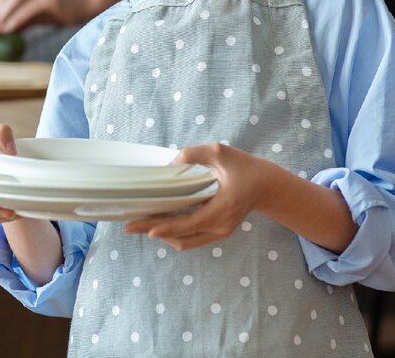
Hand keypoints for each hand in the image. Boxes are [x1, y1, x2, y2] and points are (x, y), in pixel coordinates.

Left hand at [122, 143, 269, 249]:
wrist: (266, 185)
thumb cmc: (243, 166)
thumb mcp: (219, 151)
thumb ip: (193, 154)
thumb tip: (168, 166)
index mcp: (223, 208)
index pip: (190, 223)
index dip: (168, 227)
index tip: (148, 229)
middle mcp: (221, 226)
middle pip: (182, 237)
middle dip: (154, 231)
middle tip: (129, 226)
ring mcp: (219, 232)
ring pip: (185, 242)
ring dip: (162, 234)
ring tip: (138, 224)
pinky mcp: (217, 232)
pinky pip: (191, 238)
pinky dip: (173, 233)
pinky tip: (156, 223)